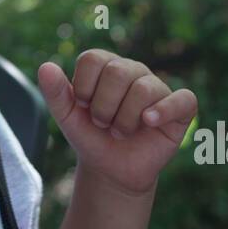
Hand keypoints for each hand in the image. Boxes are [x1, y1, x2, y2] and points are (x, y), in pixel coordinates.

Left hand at [38, 49, 197, 196]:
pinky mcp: (180, 108)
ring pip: (143, 89)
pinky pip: (182, 99)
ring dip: (125, 119)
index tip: (84, 107)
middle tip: (103, 124)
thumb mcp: (67, 117)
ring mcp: (158, 87)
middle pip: (117, 72)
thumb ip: (55, 92)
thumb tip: (45, 66)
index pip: (93, 59)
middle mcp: (133, 70)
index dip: (84, 88)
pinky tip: (148, 122)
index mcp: (107, 65)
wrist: (111, 169)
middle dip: (104, 107)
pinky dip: (163, 110)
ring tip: (120, 131)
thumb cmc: (91, 137)